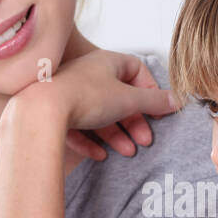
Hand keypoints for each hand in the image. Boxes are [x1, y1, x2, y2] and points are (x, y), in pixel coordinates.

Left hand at [16, 50, 180, 160]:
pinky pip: (77, 127)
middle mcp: (87, 74)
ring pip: (99, 115)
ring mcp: (69, 93)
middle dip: (134, 121)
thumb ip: (154, 101)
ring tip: (128, 152)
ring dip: (116, 135)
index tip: (158, 109)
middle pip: (118, 97)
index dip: (150, 89)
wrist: (40, 110)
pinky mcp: (53, 113)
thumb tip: (177, 100)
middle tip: (146, 140)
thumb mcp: (128, 99)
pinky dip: (90, 141)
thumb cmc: (85, 96)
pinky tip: (100, 155)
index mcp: (106, 62)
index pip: (135, 69)